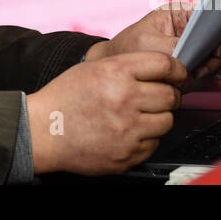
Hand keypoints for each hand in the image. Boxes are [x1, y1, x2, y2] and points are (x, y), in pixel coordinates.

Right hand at [27, 51, 185, 175]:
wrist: (43, 131)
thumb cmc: (65, 98)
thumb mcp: (93, 68)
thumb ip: (128, 66)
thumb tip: (162, 69)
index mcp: (116, 72)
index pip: (165, 65)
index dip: (177, 69)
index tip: (177, 73)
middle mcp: (124, 100)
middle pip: (170, 95)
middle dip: (168, 94)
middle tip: (157, 96)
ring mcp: (127, 130)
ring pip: (167, 121)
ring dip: (158, 117)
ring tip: (139, 115)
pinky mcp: (127, 154)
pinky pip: (153, 144)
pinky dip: (145, 138)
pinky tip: (127, 132)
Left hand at [86, 2, 220, 89]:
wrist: (122, 69)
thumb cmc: (130, 49)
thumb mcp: (147, 43)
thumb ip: (172, 46)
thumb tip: (195, 53)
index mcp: (183, 13)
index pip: (212, 13)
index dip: (218, 29)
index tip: (213, 44)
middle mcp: (197, 28)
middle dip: (220, 53)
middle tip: (201, 66)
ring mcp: (202, 47)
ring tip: (202, 72)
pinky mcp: (205, 65)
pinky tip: (212, 77)